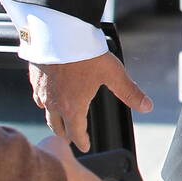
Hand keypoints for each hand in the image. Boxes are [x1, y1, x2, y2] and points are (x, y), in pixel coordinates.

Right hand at [28, 52, 152, 152]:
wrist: (59, 33)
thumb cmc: (85, 54)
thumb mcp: (113, 74)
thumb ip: (129, 92)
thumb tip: (147, 106)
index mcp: (72, 107)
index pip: (75, 133)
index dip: (82, 142)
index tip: (85, 147)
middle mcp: (53, 103)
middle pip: (57, 126)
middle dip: (65, 134)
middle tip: (71, 138)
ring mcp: (41, 90)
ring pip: (45, 112)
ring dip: (53, 119)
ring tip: (59, 119)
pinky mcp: (34, 77)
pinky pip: (37, 95)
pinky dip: (43, 100)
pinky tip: (48, 95)